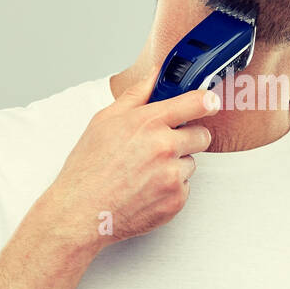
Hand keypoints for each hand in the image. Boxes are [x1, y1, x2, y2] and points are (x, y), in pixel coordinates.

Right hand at [47, 74, 220, 246]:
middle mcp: (165, 147)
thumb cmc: (88, 168)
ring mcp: (172, 176)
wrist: (80, 212)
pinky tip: (146, 189)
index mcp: (148, 123)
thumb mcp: (105, 121)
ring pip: (191, 163)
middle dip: (188, 138)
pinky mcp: (176, 200)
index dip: (206, 102)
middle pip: (202, 135)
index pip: (196, 103)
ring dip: (176, 165)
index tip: (209, 103)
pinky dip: (170, 188)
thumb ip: (136, 95)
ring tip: (145, 171)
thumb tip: (154, 75)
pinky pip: (185, 187)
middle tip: (164, 145)